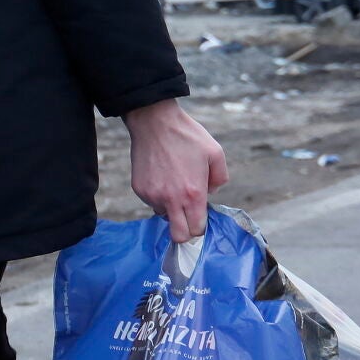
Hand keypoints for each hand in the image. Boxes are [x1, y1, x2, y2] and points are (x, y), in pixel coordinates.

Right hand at [124, 99, 227, 243]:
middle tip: (188, 217)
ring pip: (164, 216)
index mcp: (193, 194)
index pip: (196, 229)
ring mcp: (152, 196)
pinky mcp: (139, 189)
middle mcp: (171, 200)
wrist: (155, 123)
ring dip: (171, 208)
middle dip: (185, 232)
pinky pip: (151, 202)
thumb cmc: (187, 136)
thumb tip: (211, 192)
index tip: (200, 219)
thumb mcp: (216, 153)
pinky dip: (158, 195)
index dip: (200, 228)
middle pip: (178, 236)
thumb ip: (220, 178)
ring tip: (174, 185)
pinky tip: (162, 176)